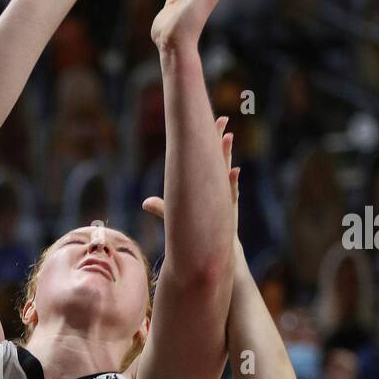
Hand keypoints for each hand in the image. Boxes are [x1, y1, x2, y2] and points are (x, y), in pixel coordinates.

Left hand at [142, 115, 241, 250]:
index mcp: (209, 189)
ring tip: (228, 137)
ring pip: (225, 174)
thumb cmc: (199, 237)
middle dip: (219, 142)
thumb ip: (162, 209)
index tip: (209, 124)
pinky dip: (232, 184)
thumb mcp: (178, 219)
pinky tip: (234, 171)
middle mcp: (218, 192)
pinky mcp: (229, 214)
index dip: (208, 143)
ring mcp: (224, 201)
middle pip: (218, 161)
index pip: (208, 161)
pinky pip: (231, 196)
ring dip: (226, 157)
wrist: (218, 260)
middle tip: (221, 119)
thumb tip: (144, 201)